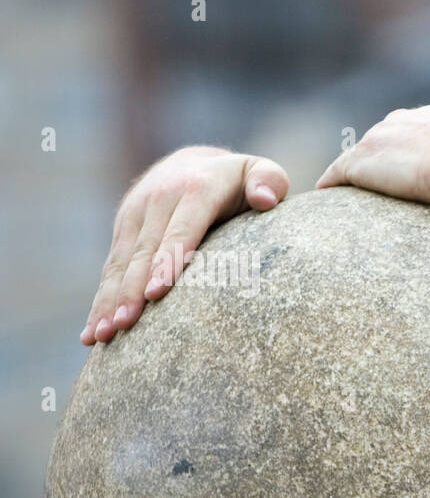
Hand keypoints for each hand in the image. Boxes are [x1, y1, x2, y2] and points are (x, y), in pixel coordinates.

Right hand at [84, 147, 289, 344]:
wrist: (193, 163)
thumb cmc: (238, 180)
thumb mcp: (258, 171)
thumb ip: (268, 180)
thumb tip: (266, 199)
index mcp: (194, 189)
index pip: (180, 230)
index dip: (167, 261)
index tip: (156, 293)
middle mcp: (159, 199)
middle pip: (144, 252)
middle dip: (131, 290)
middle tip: (123, 325)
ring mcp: (136, 213)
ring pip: (121, 262)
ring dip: (109, 299)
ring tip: (102, 334)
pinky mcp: (123, 228)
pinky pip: (111, 267)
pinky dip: (101, 298)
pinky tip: (94, 330)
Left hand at [314, 105, 429, 205]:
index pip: (420, 127)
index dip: (411, 145)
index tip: (407, 161)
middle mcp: (414, 122)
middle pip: (385, 134)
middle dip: (377, 152)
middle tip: (370, 174)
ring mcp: (388, 139)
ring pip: (361, 153)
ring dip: (352, 168)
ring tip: (341, 186)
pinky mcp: (367, 162)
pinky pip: (342, 172)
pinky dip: (333, 181)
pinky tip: (325, 194)